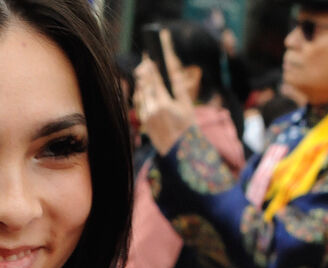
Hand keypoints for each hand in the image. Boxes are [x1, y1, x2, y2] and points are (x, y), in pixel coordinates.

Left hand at [133, 30, 194, 154]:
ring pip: (140, 95)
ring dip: (141, 83)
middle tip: (145, 60)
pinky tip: (144, 90)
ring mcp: (147, 117)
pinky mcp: (145, 123)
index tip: (148, 54)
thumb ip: (178, 87)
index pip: (154, 79)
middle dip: (144, 71)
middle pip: (144, 85)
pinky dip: (141, 96)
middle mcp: (152, 110)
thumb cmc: (188, 128)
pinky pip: (140, 105)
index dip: (150, 66)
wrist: (181, 152)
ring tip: (144, 73)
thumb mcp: (187, 105)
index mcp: (164, 104)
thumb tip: (172, 69)